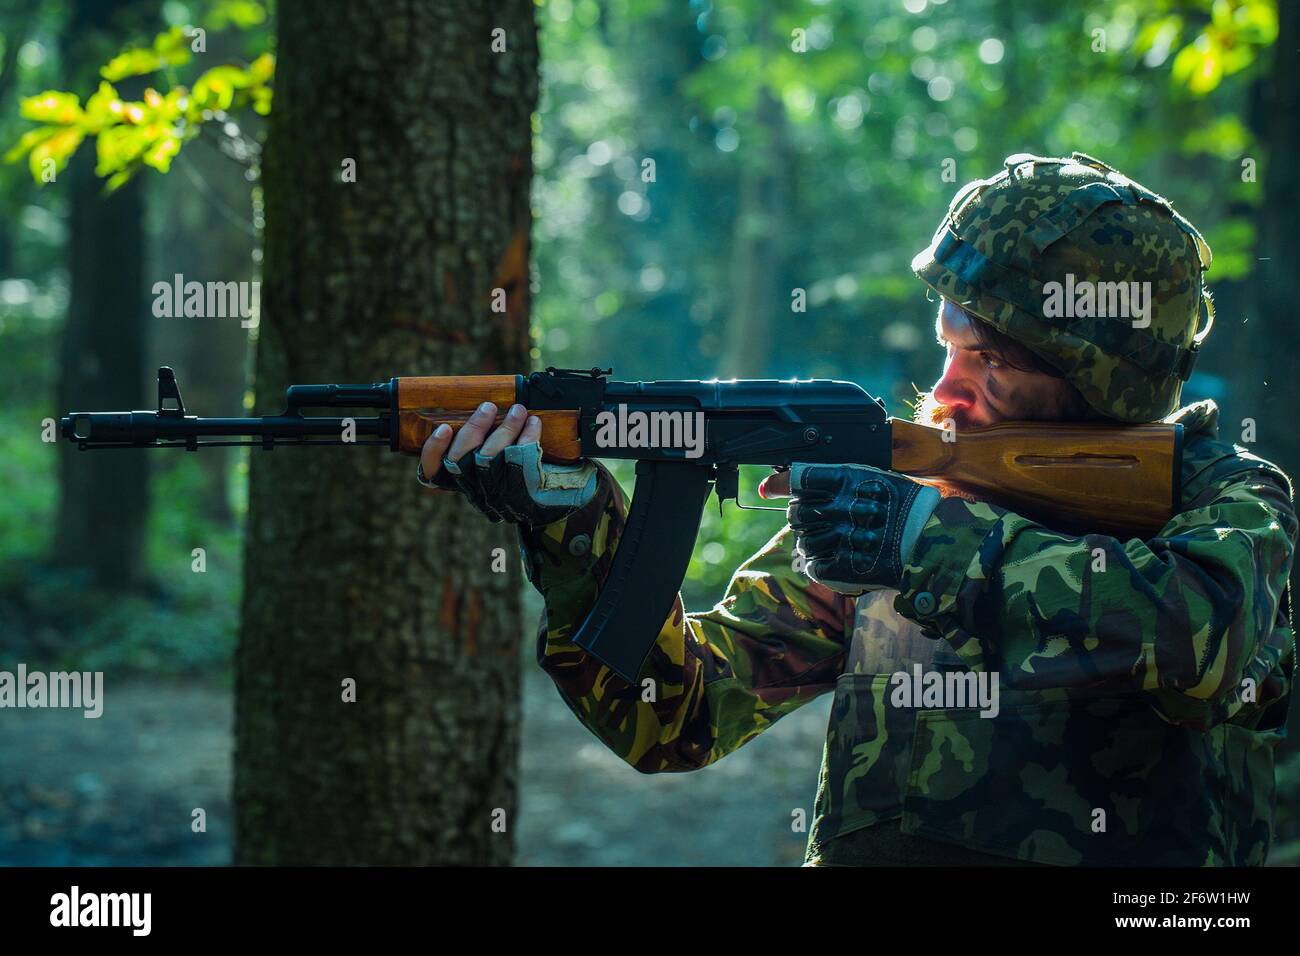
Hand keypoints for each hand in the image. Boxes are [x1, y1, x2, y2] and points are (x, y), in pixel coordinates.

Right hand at [418, 401, 598, 526]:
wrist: (552, 509)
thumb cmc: (517, 482)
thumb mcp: (492, 472)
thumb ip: (478, 450)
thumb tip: (480, 413)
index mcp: (462, 485)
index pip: (432, 473)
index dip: (433, 450)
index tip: (443, 428)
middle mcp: (475, 491)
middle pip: (462, 457)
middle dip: (475, 427)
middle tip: (488, 406)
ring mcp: (496, 493)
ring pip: (492, 454)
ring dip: (506, 427)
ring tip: (518, 410)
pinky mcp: (522, 490)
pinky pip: (522, 456)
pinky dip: (529, 435)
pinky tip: (534, 423)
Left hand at [783, 463, 940, 593]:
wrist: (931, 540)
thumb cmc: (904, 503)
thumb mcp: (870, 476)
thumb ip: (827, 477)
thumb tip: (774, 483)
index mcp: (845, 480)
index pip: (797, 479)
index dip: (785, 486)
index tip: (775, 490)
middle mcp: (837, 508)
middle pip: (796, 513)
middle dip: (804, 517)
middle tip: (824, 519)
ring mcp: (839, 539)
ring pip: (803, 541)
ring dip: (814, 542)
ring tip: (836, 540)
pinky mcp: (842, 566)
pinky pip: (814, 565)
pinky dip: (821, 564)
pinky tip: (839, 557)